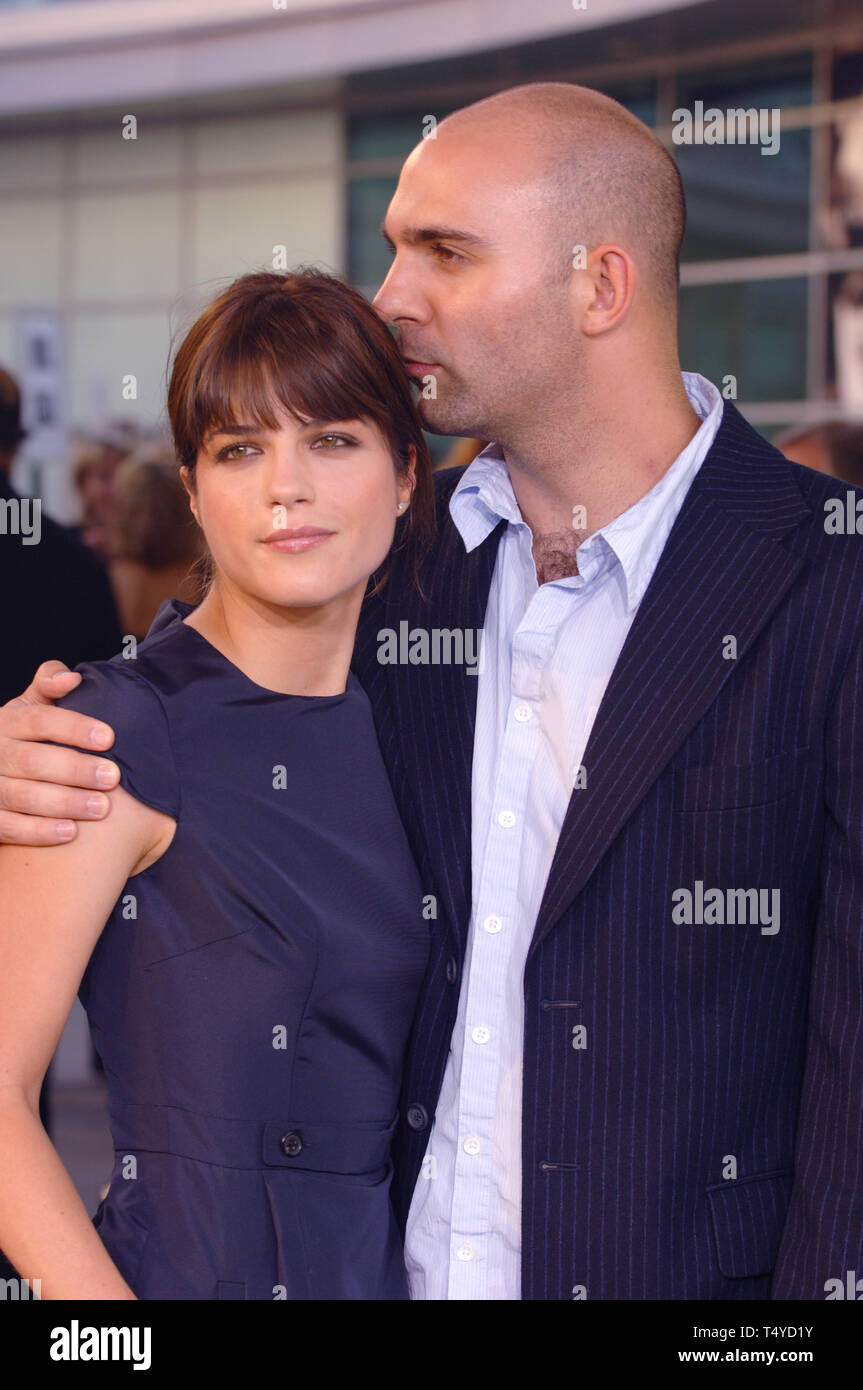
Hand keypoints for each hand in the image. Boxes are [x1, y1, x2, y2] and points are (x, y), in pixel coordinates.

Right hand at [0, 662, 119, 845]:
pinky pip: (7, 827)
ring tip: (100, 807)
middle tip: (113, 777)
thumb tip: (71, 677)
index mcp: (7, 722)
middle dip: (76, 769)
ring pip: (21, 796)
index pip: (40, 720)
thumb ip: (48, 686)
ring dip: (63, 803)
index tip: (109, 737)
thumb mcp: (28, 707)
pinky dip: (37, 831)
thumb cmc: (21, 736)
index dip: (74, 727)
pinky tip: (69, 832)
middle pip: (33, 760)